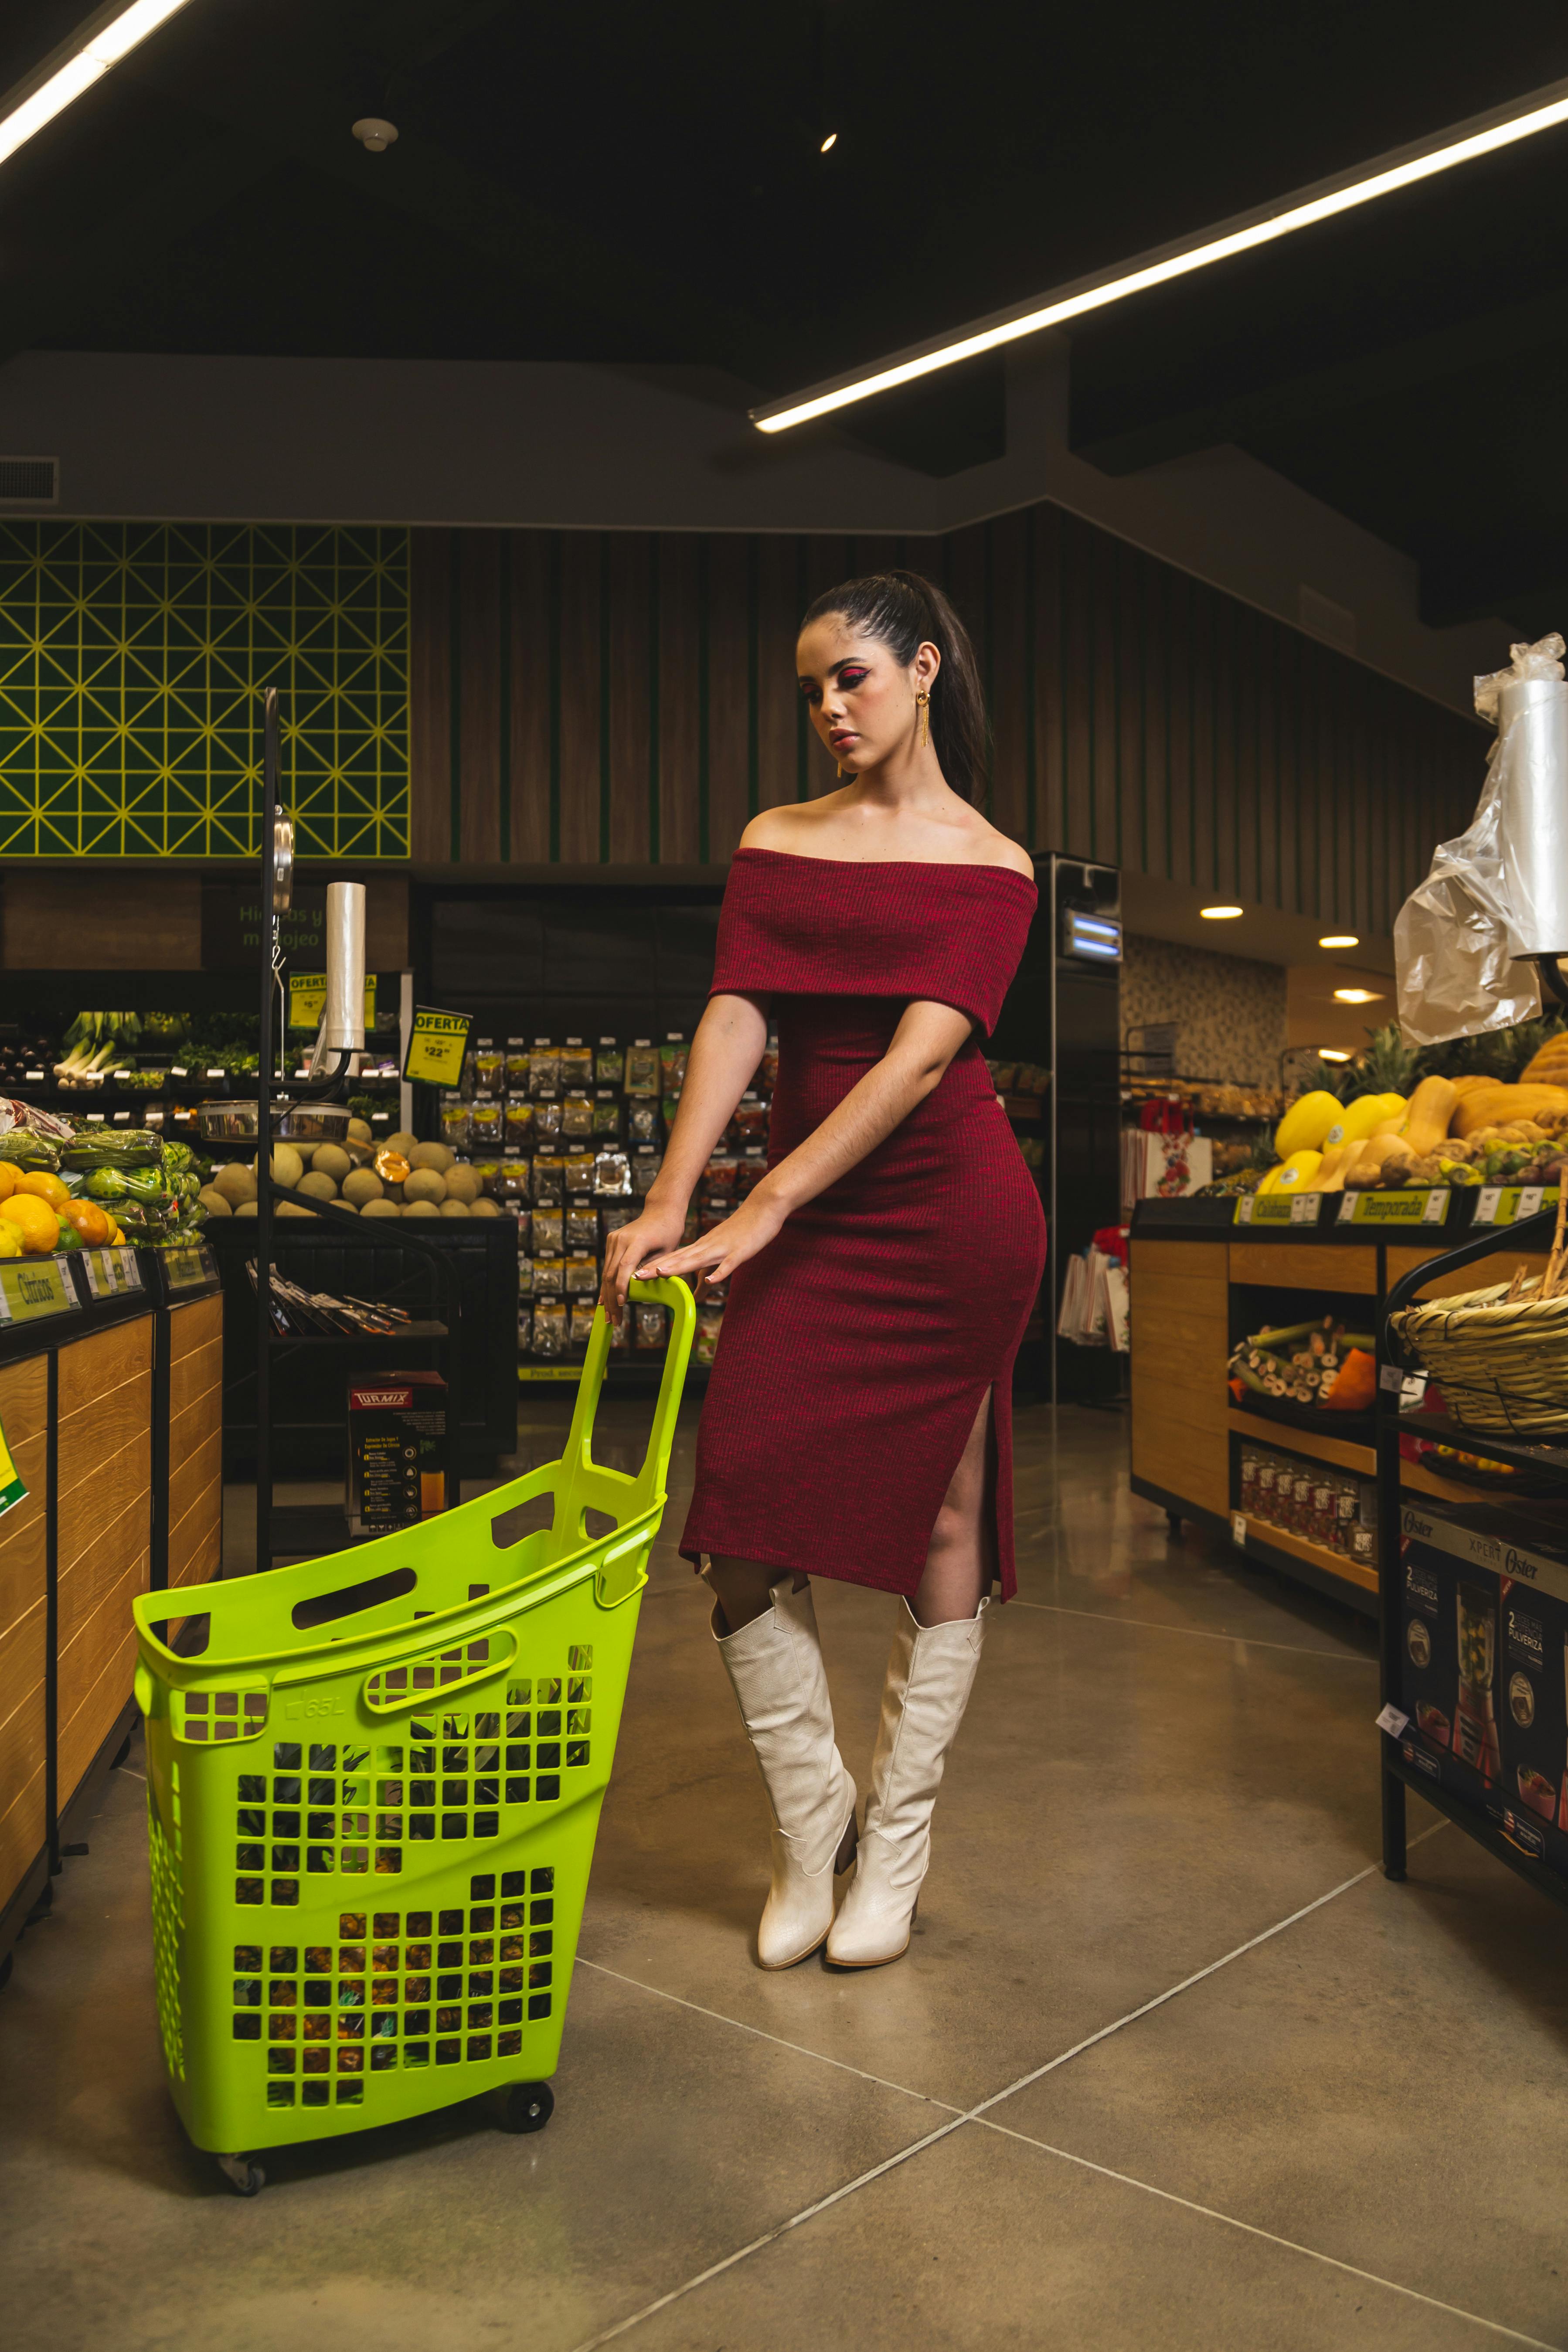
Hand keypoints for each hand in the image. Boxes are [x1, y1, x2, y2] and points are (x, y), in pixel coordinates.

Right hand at [600, 1202, 687, 1315]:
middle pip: (612, 1273)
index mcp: (637, 1241)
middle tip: (614, 1319)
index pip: (625, 1267)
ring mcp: (614, 1239)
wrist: (661, 1211)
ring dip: (607, 1295)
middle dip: (612, 1299)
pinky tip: (605, 1300)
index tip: (622, 1304)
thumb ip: (652, 1269)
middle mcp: (621, 1239)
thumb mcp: (666, 1252)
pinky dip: (608, 1284)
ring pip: (607, 1272)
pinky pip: (608, 1266)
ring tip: (609, 1316)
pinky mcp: (611, 1240)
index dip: (622, 1287)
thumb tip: (638, 1288)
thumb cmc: (669, 1232)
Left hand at [635, 1192, 784, 1300]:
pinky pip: (728, 1265)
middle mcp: (708, 1247)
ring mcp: (723, 1249)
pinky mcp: (740, 1252)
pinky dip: (719, 1273)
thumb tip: (696, 1295)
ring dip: (679, 1267)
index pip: (674, 1258)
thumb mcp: (723, 1256)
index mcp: (702, 1247)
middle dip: (657, 1268)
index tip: (634, 1275)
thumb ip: (710, 1274)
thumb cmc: (743, 1232)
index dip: (654, 1267)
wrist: (764, 1208)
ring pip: (698, 1259)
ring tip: (659, 1273)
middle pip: (679, 1259)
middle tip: (635, 1277)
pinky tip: (709, 1280)